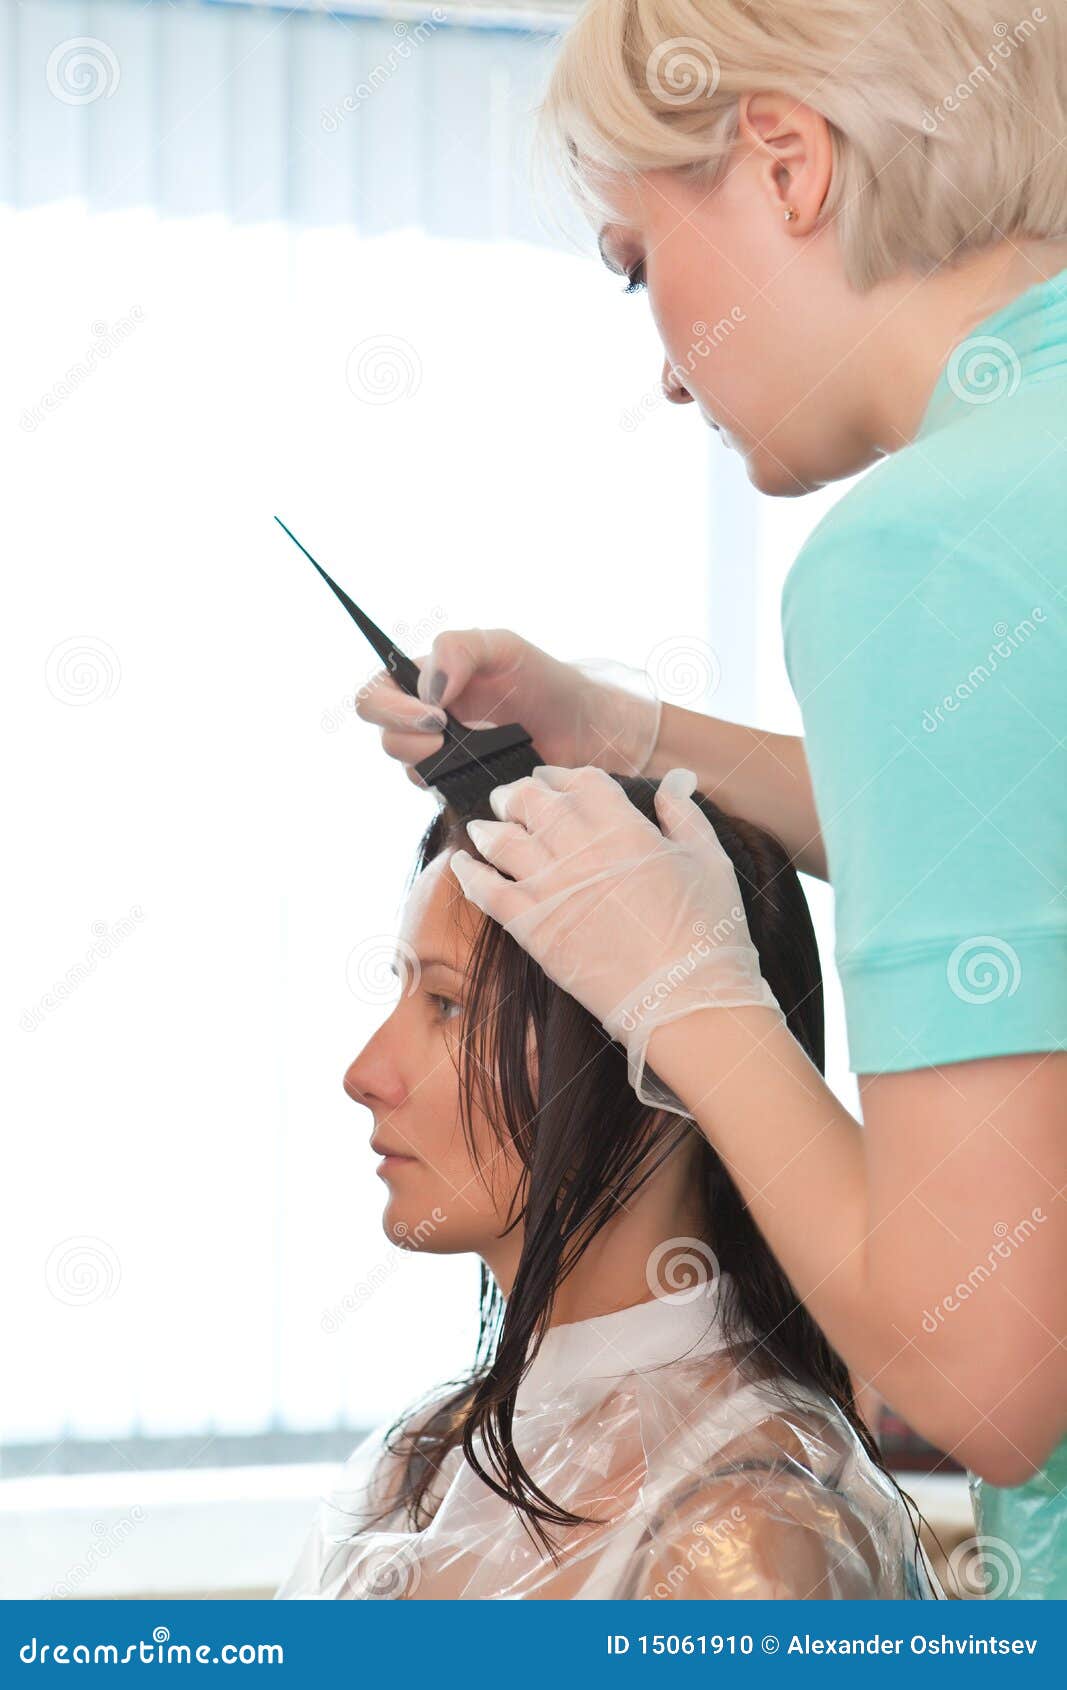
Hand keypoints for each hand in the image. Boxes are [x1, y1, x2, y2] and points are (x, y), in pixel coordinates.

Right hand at [354, 628, 660, 786]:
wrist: (584, 728)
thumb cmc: (545, 680)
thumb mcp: (504, 647)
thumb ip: (459, 650)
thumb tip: (429, 692)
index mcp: (425, 682)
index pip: (374, 696)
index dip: (390, 708)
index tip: (436, 714)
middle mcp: (426, 720)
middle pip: (385, 736)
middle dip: (411, 738)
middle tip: (449, 735)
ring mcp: (443, 757)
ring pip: (409, 769)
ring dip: (436, 761)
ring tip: (477, 751)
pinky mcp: (463, 787)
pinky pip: (441, 794)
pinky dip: (458, 784)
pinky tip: (489, 771)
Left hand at [450, 766, 782, 1112]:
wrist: (686, 999)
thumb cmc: (707, 933)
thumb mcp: (709, 862)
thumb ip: (684, 816)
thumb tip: (674, 780)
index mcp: (625, 827)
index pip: (579, 781)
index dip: (560, 776)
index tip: (550, 779)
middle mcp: (581, 848)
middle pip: (532, 802)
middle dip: (517, 795)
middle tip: (509, 799)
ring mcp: (552, 888)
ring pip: (502, 840)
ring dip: (489, 828)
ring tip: (483, 828)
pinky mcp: (532, 929)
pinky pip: (486, 891)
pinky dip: (468, 873)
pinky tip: (461, 864)